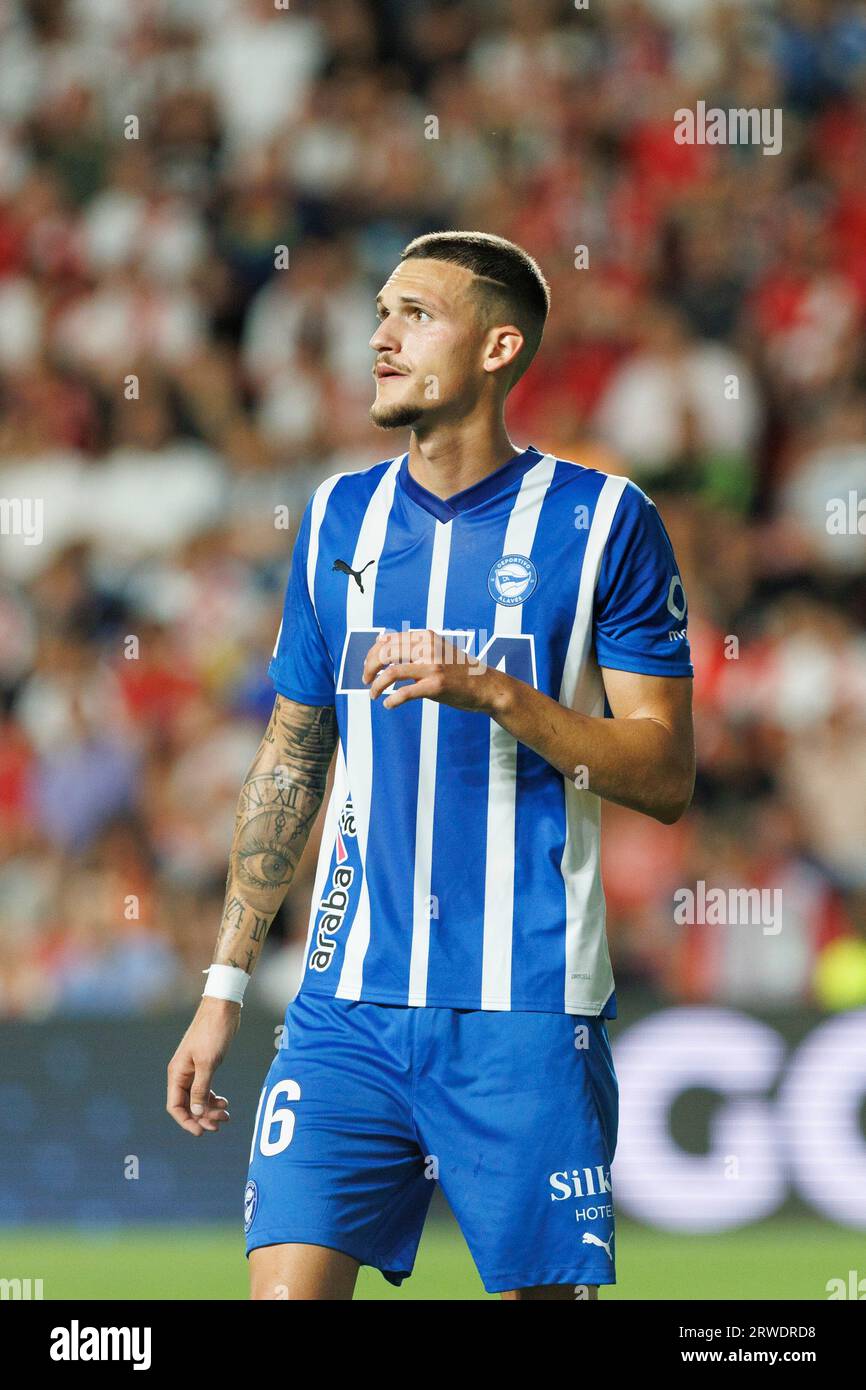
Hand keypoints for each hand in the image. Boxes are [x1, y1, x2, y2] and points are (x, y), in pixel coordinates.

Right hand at [166, 997, 239, 1136]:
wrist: (223, 1008)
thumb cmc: (213, 1032)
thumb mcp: (208, 1063)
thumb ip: (200, 1089)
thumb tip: (195, 1113)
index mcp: (178, 1073)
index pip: (175, 1106)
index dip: (187, 1122)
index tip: (201, 1132)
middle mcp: (182, 1073)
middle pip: (188, 1105)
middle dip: (203, 1117)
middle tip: (221, 1124)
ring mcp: (194, 1070)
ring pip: (197, 1099)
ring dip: (210, 1109)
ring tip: (227, 1115)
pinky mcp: (205, 1065)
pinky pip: (205, 1089)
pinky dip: (213, 1098)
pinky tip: (224, 1102)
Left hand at [363, 629, 504, 713]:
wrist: (486, 686)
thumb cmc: (458, 671)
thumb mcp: (436, 650)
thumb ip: (413, 647)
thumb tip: (381, 642)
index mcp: (426, 637)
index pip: (389, 641)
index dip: (372, 654)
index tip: (368, 667)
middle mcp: (428, 647)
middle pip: (386, 653)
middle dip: (370, 667)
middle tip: (366, 680)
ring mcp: (433, 666)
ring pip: (392, 672)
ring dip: (376, 684)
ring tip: (372, 694)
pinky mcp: (437, 686)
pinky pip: (405, 692)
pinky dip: (392, 699)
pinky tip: (388, 703)